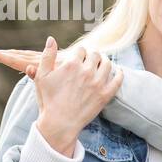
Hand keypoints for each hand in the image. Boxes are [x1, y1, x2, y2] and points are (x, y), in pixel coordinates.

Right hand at [0, 37, 121, 156]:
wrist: (60, 122)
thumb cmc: (49, 99)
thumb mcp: (42, 76)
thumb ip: (47, 56)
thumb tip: (51, 38)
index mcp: (71, 65)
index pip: (81, 50)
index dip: (80, 52)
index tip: (80, 56)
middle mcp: (86, 71)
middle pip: (95, 55)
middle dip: (93, 55)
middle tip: (92, 58)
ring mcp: (97, 83)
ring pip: (107, 64)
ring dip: (105, 61)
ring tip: (103, 63)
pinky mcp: (106, 94)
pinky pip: (118, 79)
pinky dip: (119, 73)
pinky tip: (118, 71)